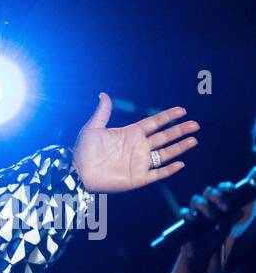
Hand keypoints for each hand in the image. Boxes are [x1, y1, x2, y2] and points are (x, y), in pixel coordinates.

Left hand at [72, 94, 198, 191]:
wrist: (76, 173)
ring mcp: (139, 162)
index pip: (154, 123)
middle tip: (195, 124)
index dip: (168, 117)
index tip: (182, 110)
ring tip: (193, 140)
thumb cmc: (83, 151)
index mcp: (130, 134)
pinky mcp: (137, 178)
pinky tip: (180, 164)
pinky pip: (157, 174)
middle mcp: (138, 147)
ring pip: (164, 154)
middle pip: (164, 137)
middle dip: (179, 130)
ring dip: (179, 147)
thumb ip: (102, 112)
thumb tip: (103, 94)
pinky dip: (168, 170)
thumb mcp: (92, 128)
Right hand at [179, 182, 239, 265]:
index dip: (226, 187)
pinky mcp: (185, 221)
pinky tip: (194, 219)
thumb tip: (237, 210)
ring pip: (196, 199)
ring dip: (206, 205)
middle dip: (218, 196)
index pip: (221, 189)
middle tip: (225, 207)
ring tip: (212, 217)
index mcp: (217, 204)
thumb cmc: (214, 239)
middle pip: (209, 191)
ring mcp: (194, 211)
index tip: (233, 191)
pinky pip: (183, 212)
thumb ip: (231, 220)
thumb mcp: (226, 230)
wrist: (201, 254)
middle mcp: (205, 205)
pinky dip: (189, 214)